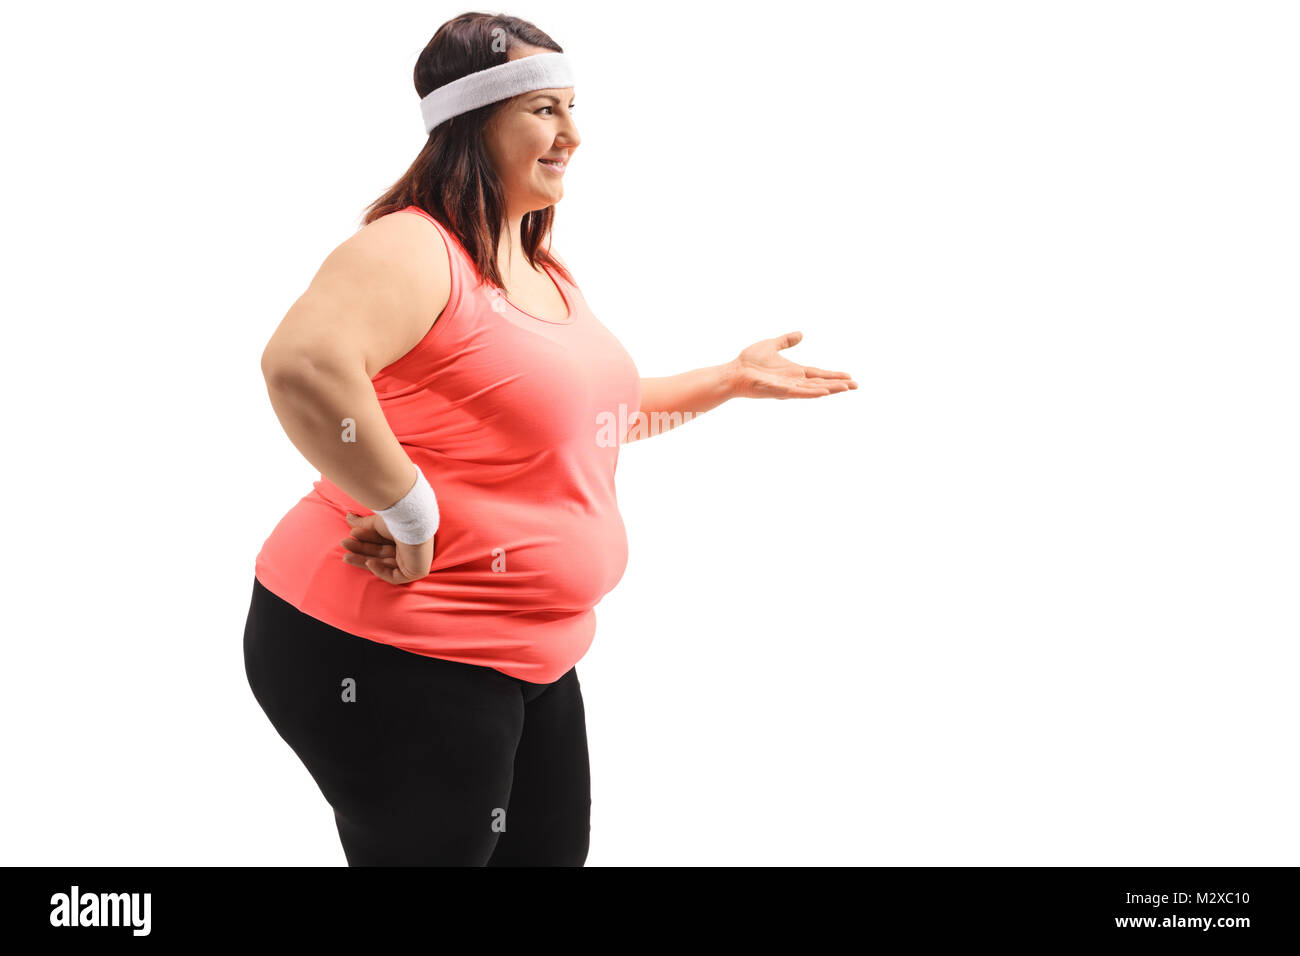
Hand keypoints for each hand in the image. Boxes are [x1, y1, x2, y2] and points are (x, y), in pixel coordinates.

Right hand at [340, 512, 433, 584]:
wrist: (411, 520)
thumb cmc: (397, 518)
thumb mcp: (376, 522)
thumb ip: (363, 524)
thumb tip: (348, 518)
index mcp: (404, 534)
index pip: (382, 540)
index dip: (366, 538)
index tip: (352, 534)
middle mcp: (410, 547)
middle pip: (382, 553)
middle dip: (362, 551)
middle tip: (345, 546)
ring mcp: (414, 560)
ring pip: (385, 565)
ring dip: (365, 561)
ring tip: (346, 556)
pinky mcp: (416, 571)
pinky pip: (395, 577)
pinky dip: (380, 571)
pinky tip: (369, 562)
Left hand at [726, 331, 856, 398]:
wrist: (733, 371)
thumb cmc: (749, 362)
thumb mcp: (771, 345)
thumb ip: (786, 341)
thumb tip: (801, 334)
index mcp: (794, 373)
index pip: (819, 375)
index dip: (834, 376)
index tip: (849, 378)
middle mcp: (793, 382)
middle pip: (821, 384)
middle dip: (838, 385)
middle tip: (856, 386)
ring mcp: (787, 388)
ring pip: (813, 390)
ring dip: (829, 389)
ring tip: (846, 389)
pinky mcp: (778, 391)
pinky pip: (798, 393)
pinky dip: (812, 393)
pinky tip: (824, 392)